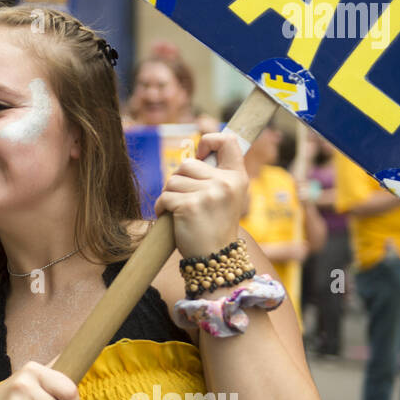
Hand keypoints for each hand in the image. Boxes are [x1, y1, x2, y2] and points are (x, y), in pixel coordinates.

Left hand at [154, 130, 248, 259]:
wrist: (216, 258)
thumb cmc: (215, 226)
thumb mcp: (226, 197)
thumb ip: (215, 176)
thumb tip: (194, 154)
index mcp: (237, 177)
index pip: (226, 140)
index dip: (208, 141)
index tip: (200, 155)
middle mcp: (226, 183)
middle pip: (187, 164)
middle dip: (179, 180)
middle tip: (185, 199)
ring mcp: (209, 194)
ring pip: (173, 180)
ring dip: (169, 195)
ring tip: (180, 211)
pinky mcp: (190, 206)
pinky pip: (165, 197)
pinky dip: (162, 207)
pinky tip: (170, 217)